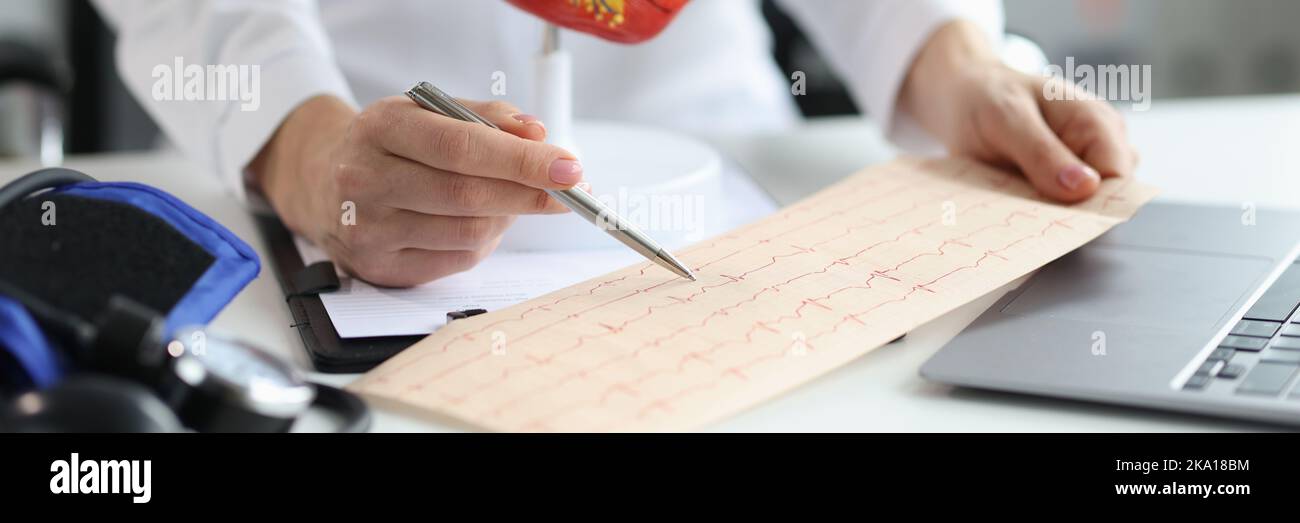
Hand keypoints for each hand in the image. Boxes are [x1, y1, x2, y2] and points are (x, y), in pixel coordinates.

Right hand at [250, 95, 582, 286]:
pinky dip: (482, 242)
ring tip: (513, 200)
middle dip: (529, 195)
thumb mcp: (429, 112)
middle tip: (569, 193)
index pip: (462, 147)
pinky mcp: (378, 268)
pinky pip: (455, 261)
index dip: (522, 161)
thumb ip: (486, 118)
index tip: (569, 168)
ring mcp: (368, 229)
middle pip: (467, 196)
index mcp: (380, 128)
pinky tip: (480, 223)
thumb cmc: (390, 143)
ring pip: (467, 233)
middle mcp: (366, 179)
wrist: (323, 178)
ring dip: (507, 219)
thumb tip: (538, 136)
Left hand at [901, 21, 1137, 201]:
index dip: (1091, 206)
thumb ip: (1043, 152)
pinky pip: (1059, 209)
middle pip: (1102, 200)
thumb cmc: (989, 97)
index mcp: (1099, 123)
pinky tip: (1012, 200)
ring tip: (1011, 198)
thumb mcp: (1007, 118)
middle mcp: (1102, 147)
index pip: (1117, 182)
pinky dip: (1037, 211)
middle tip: (1020, 206)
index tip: (1048, 216)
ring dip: (1048, 213)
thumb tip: (1086, 188)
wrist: (966, 95)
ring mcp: (1085, 166)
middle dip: (1066, 212)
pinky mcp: (1062, 182)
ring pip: (1080, 209)